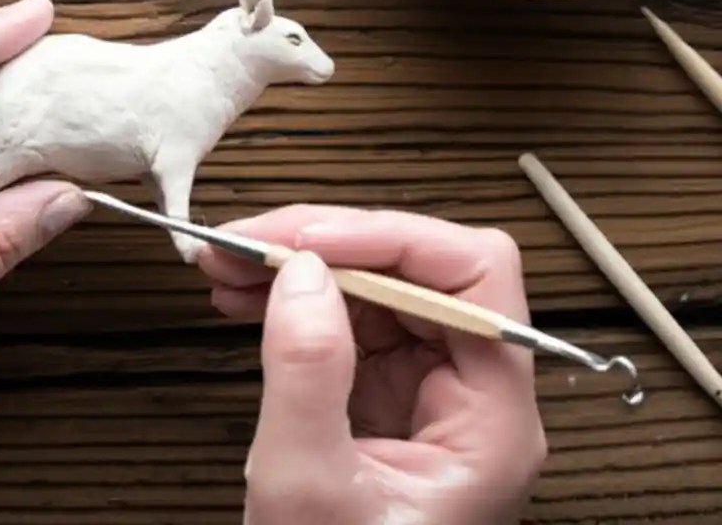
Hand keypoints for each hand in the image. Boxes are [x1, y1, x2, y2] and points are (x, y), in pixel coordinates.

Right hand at [198, 207, 546, 524]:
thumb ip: (306, 374)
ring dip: (305, 265)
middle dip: (329, 243)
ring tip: (231, 263)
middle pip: (424, 272)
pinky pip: (353, 323)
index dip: (391, 238)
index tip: (308, 237)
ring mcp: (430, 398)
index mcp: (492, 424)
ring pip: (383, 289)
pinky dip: (298, 300)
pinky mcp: (388, 401)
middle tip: (247, 241)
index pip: (473, 279)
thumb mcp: (306, 487)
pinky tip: (247, 296)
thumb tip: (301, 272)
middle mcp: (474, 400)